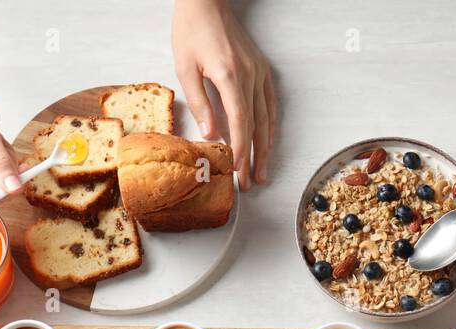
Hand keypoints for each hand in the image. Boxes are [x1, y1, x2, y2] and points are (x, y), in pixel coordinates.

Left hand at [172, 0, 276, 189]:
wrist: (206, 4)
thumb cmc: (191, 32)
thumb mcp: (185, 68)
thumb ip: (200, 103)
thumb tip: (211, 135)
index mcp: (229, 75)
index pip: (240, 122)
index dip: (241, 149)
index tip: (239, 171)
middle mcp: (249, 75)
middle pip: (256, 125)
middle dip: (254, 157)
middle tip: (252, 183)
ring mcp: (259, 72)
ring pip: (267, 117)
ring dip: (266, 147)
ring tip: (263, 172)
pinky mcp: (261, 70)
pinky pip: (270, 103)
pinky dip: (270, 126)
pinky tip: (268, 143)